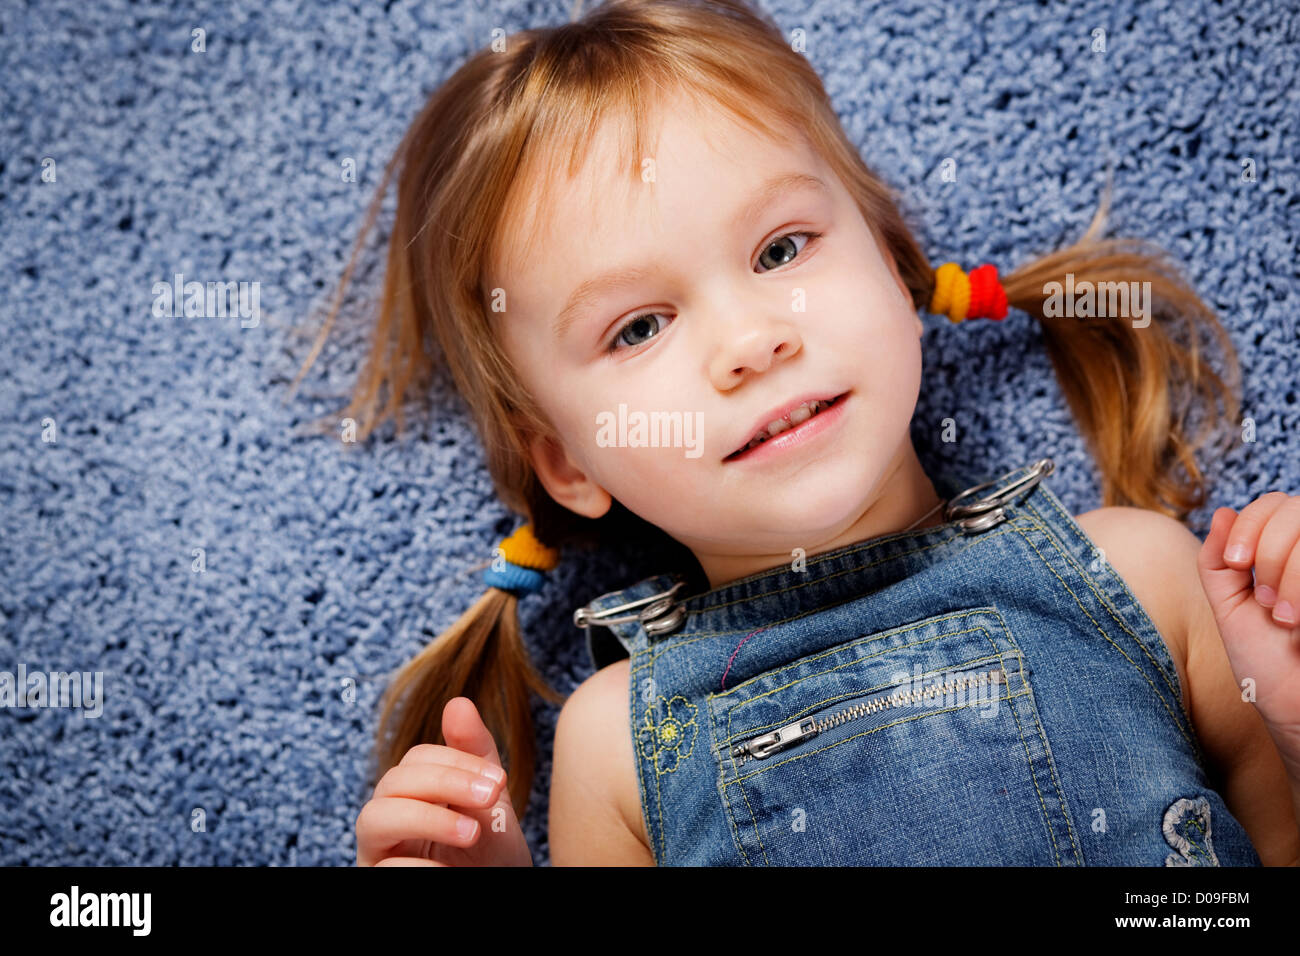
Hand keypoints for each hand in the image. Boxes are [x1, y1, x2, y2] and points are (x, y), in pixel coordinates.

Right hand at [355, 697, 533, 865]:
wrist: (497, 890)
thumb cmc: (490, 854)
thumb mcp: (490, 802)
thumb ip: (475, 756)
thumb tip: (457, 702)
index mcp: (411, 796)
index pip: (414, 761)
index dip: (455, 762)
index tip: (499, 781)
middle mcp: (387, 824)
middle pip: (391, 783)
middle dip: (443, 784)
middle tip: (491, 798)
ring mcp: (377, 854)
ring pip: (372, 819)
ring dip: (425, 818)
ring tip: (472, 833)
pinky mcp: (377, 879)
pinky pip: (383, 866)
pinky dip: (417, 864)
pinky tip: (451, 868)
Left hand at [1197, 493, 1299, 771]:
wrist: (1299, 711)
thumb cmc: (1267, 664)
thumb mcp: (1230, 607)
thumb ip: (1220, 561)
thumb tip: (1222, 512)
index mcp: (1290, 554)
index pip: (1275, 502)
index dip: (1252, 524)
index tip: (1237, 563)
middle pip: (1296, 509)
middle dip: (1269, 552)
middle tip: (1265, 599)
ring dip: (1290, 574)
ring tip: (1286, 617)